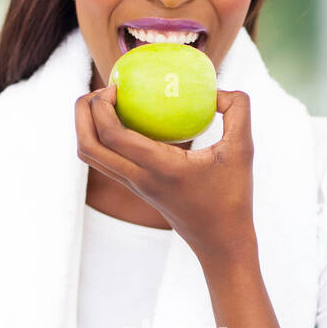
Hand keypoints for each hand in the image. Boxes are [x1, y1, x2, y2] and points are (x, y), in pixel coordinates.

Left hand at [74, 84, 255, 265]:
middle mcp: (138, 179)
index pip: (112, 136)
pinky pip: (106, 160)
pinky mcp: (136, 189)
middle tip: (101, 90)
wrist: (220, 242)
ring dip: (86, 126)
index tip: (116, 86)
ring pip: (90, 156)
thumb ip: (238, 110)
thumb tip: (218, 88)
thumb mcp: (244, 149)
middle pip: (87, 146)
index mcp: (159, 168)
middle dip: (82, 113)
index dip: (102, 106)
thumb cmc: (233, 197)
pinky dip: (103, 137)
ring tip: (105, 102)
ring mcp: (134, 186)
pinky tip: (126, 119)